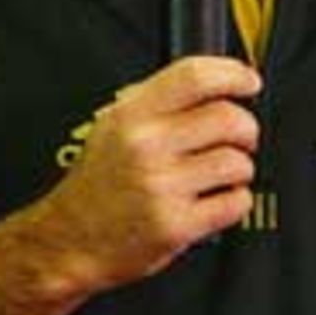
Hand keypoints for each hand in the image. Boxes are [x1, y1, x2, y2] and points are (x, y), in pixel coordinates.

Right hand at [36, 56, 260, 294]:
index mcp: (131, 116)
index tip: (249, 82)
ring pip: (237, 163)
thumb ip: (156, 103)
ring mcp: (162, 186)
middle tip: (241, 139)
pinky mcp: (176, 225)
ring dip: (240, 170)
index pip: (195, 76)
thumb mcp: (112, 127)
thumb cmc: (96, 186)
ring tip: (222, 176)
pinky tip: (215, 201)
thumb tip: (214, 84)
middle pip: (228, 118)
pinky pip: (235, 203)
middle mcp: (146, 146)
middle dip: (246, 130)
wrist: (67, 240)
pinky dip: (235, 202)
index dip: (233, 74)